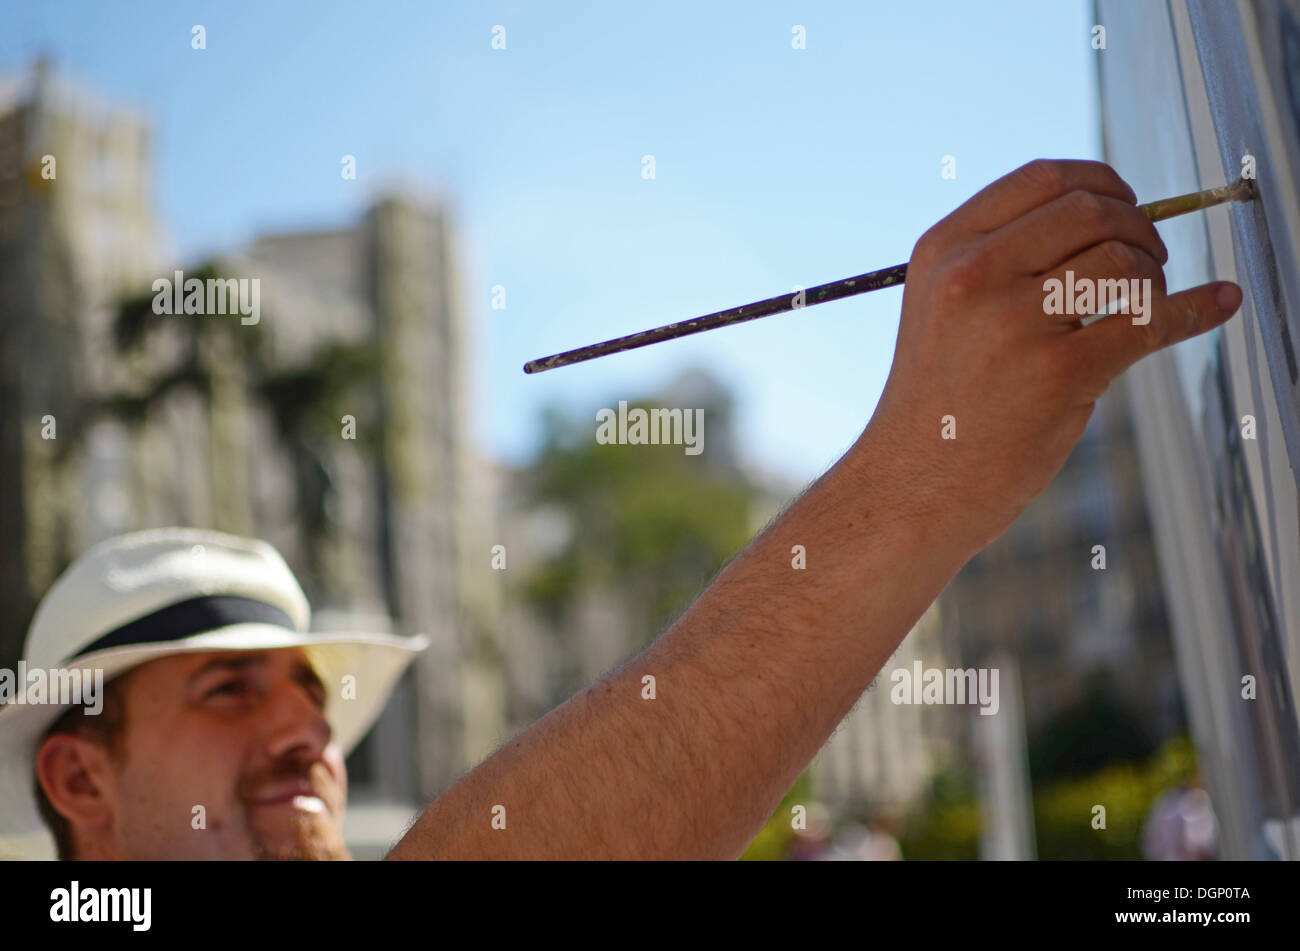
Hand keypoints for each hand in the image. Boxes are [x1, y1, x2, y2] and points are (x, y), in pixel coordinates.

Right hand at [864, 158, 1241, 553]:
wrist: (914, 483)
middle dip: (1138, 229)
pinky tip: (1216, 306)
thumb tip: (1105, 215)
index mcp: (944, 250)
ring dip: (1155, 278)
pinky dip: (1193, 312)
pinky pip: (1148, 322)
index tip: (1126, 205)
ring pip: (1123, 262)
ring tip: (1145, 304)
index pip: (1043, 179)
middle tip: (1147, 263)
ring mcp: (1013, 323)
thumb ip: (1001, 259)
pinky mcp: (1057, 373)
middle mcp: (973, 276)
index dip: (1102, 183)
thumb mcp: (942, 308)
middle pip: (1091, 211)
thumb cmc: (938, 399)